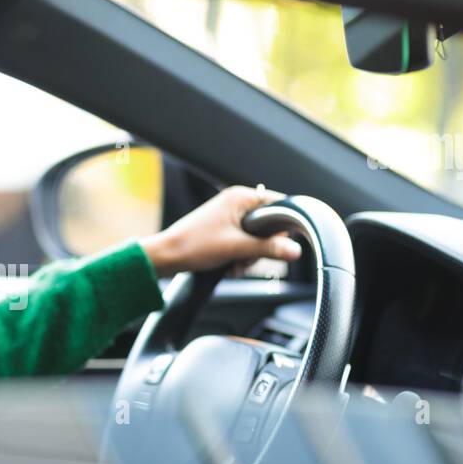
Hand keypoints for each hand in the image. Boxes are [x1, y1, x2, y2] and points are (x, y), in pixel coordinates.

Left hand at [139, 185, 302, 277]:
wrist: (166, 257)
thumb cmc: (194, 246)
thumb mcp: (237, 248)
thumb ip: (269, 248)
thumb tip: (296, 250)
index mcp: (240, 197)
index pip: (278, 205)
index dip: (283, 226)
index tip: (280, 243)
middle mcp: (235, 203)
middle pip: (268, 226)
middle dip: (261, 248)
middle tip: (248, 259)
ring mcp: (228, 217)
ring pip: (255, 238)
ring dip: (249, 256)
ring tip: (235, 265)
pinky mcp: (222, 230)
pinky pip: (242, 243)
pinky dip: (239, 256)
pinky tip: (229, 266)